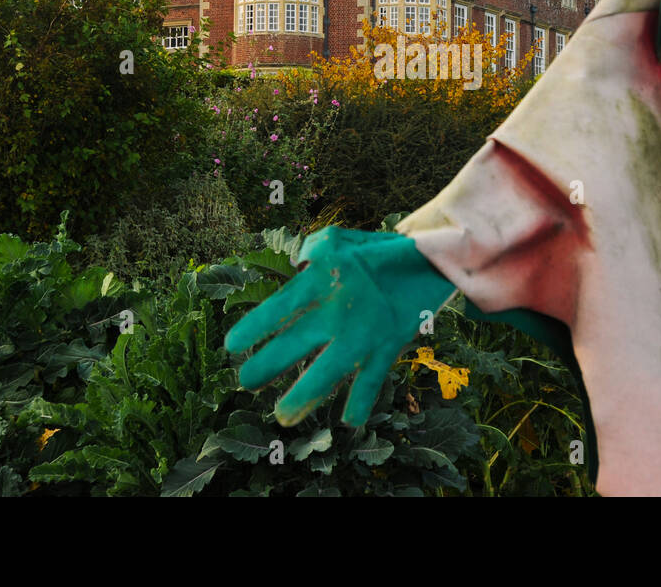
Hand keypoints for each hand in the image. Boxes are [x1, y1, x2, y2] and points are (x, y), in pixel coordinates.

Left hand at [224, 227, 456, 426]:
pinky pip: (370, 383)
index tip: (232, 347)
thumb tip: (292, 270)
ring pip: (326, 374)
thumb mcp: (335, 239)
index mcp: (321, 280)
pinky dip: (360, 404)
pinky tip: (349, 421)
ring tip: (282, 416)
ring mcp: (363, 333)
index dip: (252, 329)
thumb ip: (308, 253)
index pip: (277, 309)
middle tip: (245, 382)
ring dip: (302, 398)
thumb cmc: (373, 251)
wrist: (428, 259)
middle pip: (292, 346)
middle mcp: (338, 310)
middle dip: (264, 368)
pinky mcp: (387, 348)